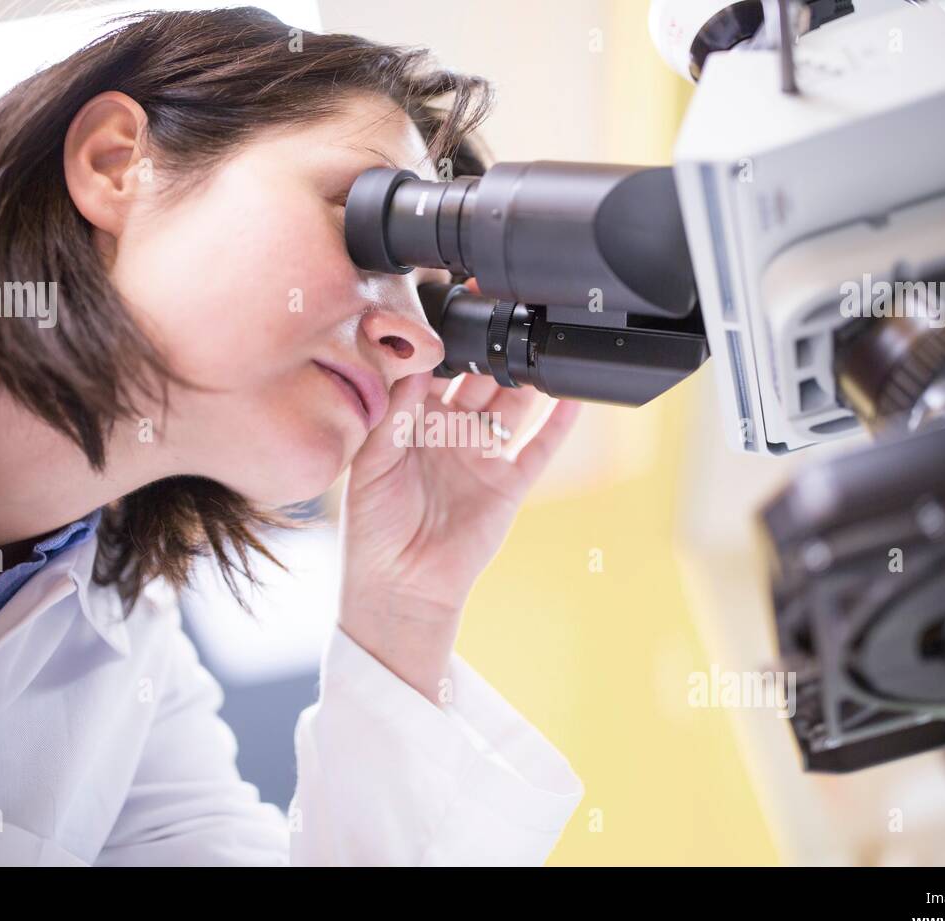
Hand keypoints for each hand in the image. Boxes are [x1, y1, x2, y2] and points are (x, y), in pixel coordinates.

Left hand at [338, 341, 580, 701]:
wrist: (400, 587)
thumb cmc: (373, 530)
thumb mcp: (370, 464)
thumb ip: (393, 414)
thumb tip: (412, 365)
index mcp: (411, 422)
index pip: (434, 371)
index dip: (446, 343)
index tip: (456, 309)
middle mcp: (450, 432)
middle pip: (479, 379)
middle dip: (492, 349)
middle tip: (507, 313)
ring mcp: (482, 455)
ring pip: (512, 405)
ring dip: (527, 376)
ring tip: (542, 340)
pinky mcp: (509, 483)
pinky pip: (540, 446)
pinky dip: (559, 422)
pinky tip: (573, 395)